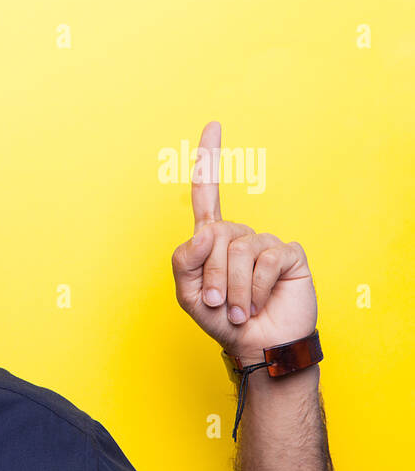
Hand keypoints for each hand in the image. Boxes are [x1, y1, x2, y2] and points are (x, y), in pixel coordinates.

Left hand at [170, 121, 316, 363]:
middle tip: (216, 303)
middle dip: (210, 276)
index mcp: (212, 239)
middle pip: (214, 236)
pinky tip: (258, 301)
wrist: (256, 344)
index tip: (213, 126)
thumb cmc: (221, 319)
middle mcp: (238, 235)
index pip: (207, 194)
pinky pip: (264, 260)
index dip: (208, 159)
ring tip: (237, 309)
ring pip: (238, 250)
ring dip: (232, 288)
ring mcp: (265, 242)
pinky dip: (255, 288)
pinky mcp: (288, 254)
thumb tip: (205, 232)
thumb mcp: (186, 294)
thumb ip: (183, 261)